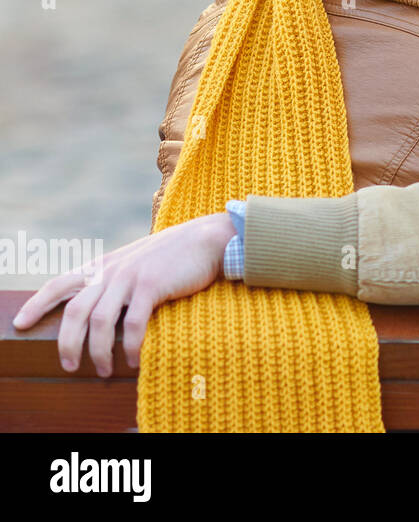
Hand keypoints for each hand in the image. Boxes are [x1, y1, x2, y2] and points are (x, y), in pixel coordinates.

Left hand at [11, 213, 234, 376]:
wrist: (206, 239)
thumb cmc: (173, 256)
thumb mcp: (134, 262)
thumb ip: (114, 278)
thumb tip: (98, 305)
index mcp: (103, 266)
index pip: (59, 284)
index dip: (37, 304)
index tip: (20, 323)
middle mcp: (110, 271)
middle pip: (74, 312)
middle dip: (67, 344)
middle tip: (69, 367)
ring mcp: (129, 277)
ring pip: (100, 322)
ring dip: (98, 352)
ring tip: (104, 371)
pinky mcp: (151, 286)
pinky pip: (132, 324)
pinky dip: (129, 347)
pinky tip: (132, 360)